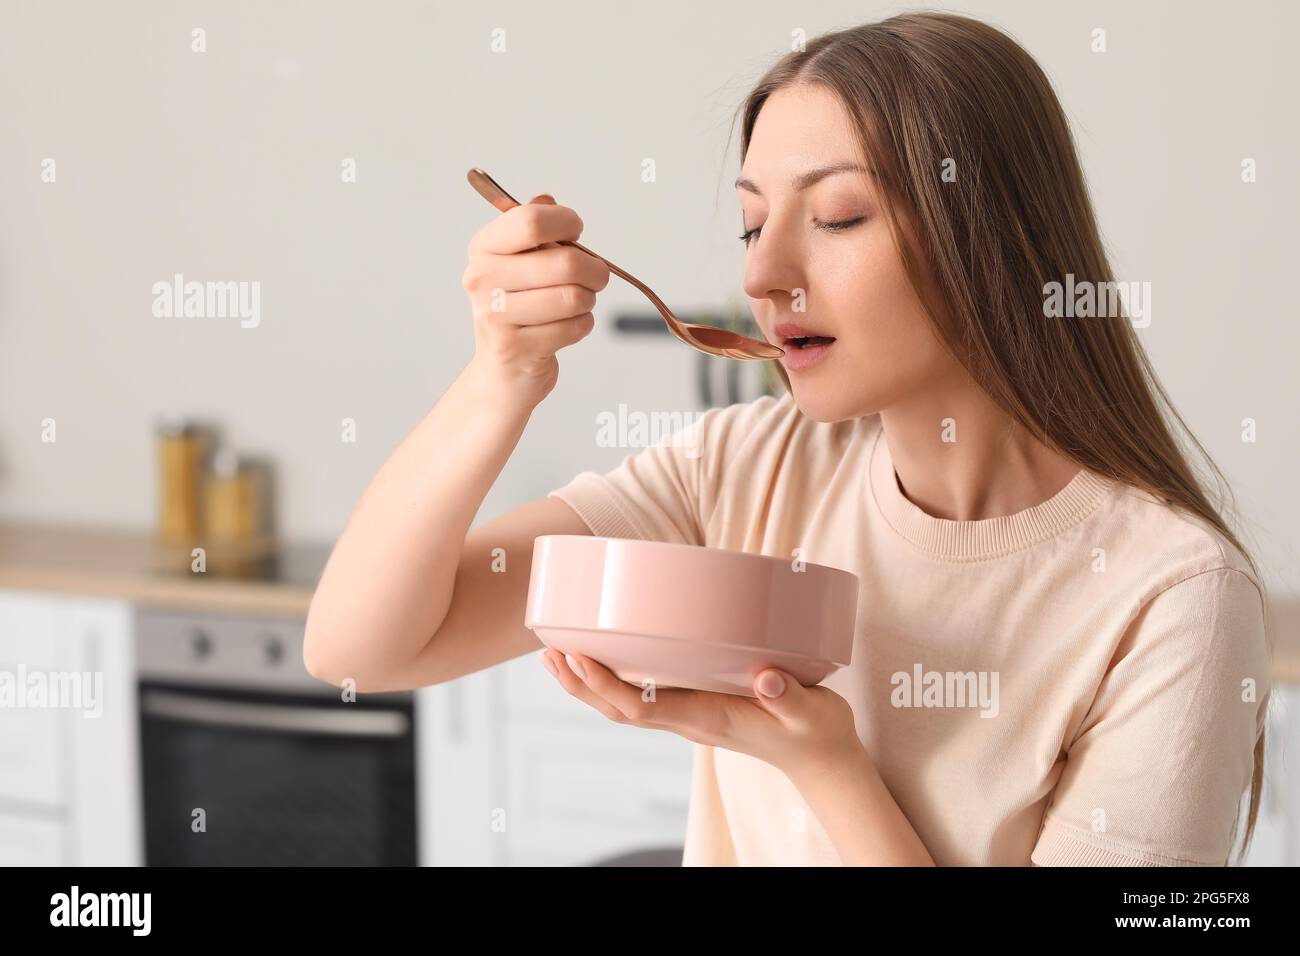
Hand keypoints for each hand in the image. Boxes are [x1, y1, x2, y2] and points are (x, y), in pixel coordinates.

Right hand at [461, 193, 610, 411]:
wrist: (501, 372)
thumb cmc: (518, 308)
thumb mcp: (517, 263)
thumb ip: (531, 228)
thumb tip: (546, 199)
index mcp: (482, 249)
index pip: (530, 221)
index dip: (566, 222)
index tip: (575, 232)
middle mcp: (482, 280)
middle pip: (564, 262)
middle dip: (593, 269)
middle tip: (596, 275)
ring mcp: (496, 316)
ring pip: (574, 297)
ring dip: (588, 300)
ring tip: (577, 303)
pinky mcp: (516, 348)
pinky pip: (575, 326)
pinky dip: (582, 325)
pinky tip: (566, 328)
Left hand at [537, 648, 862, 780]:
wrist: (821, 758)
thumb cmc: (815, 734)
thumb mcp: (812, 713)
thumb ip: (790, 697)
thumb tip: (767, 679)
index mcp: (708, 718)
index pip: (642, 707)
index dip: (605, 685)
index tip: (578, 657)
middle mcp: (689, 719)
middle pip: (619, 709)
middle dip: (580, 683)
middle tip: (549, 651)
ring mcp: (690, 714)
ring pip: (625, 704)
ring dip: (588, 682)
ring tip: (557, 653)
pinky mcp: (697, 704)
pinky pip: (643, 695)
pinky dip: (614, 678)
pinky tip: (604, 657)